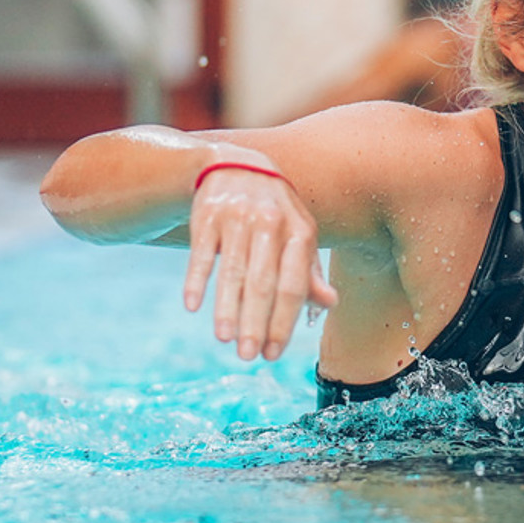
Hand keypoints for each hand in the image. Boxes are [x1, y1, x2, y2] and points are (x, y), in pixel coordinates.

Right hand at [183, 152, 337, 360]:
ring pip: (233, 271)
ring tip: (224, 339)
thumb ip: (309, 271)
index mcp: (300, 231)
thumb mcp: (298, 234)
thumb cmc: (274, 212)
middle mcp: (271, 223)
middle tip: (248, 356)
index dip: (283, 321)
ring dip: (227, 308)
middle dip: (256, 322)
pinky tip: (193, 305)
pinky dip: (196, 279)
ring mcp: (238, 216)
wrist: (236, 165)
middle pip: (263, 282)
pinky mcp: (208, 214)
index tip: (272, 353)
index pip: (293, 285)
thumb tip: (329, 303)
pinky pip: (202, 252)